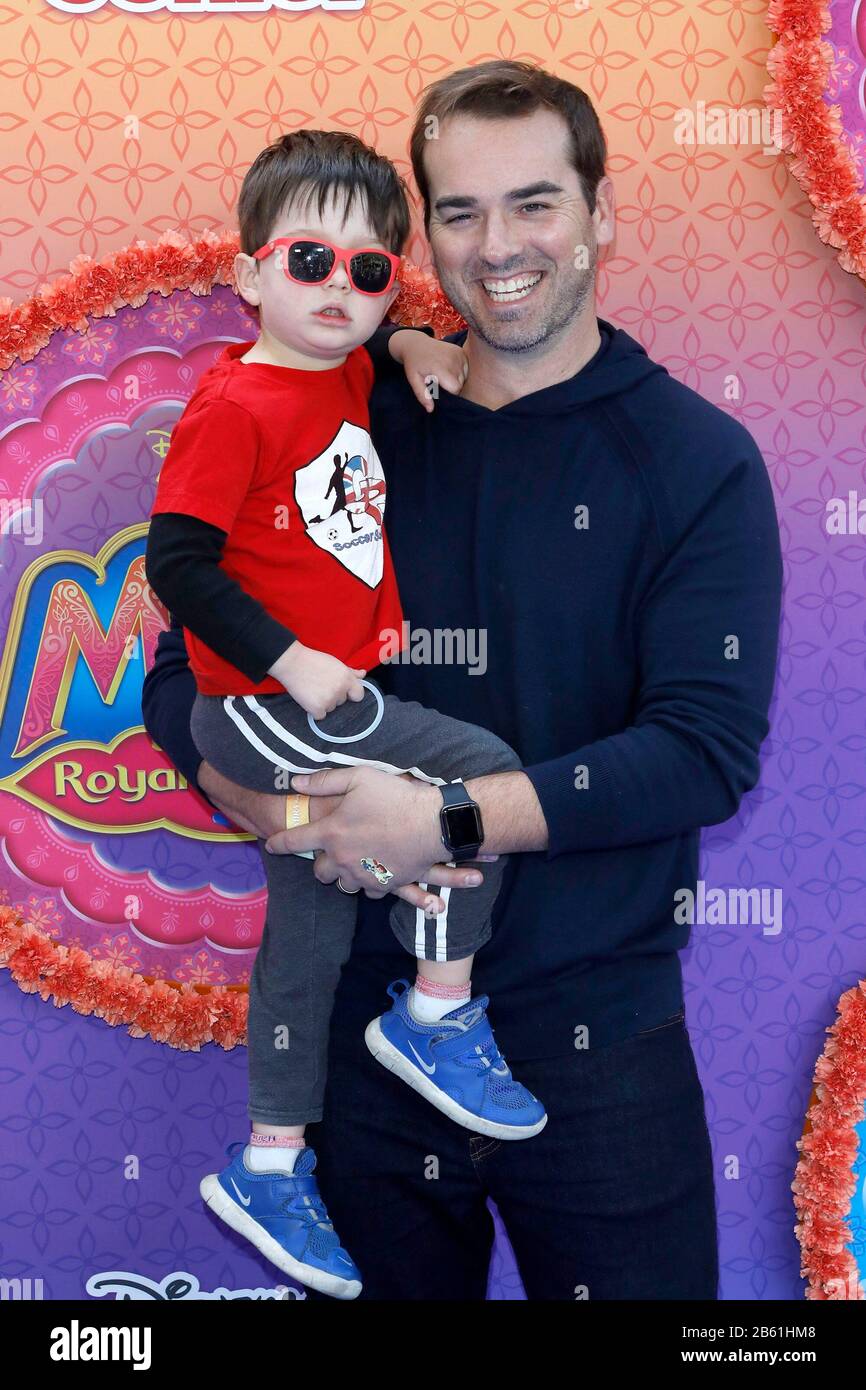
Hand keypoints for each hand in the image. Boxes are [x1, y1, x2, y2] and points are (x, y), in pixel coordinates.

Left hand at [263, 765, 496, 900]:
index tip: (271, 845)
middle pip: (318, 871)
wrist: (433, 823)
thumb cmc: (396, 797)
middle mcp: (342, 859)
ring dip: (344, 874)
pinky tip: (375, 869)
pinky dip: (369, 883)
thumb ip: (323, 781)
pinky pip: (368, 891)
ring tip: (354, 860)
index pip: (293, 841)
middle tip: (332, 850)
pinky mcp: (384, 884)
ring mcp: (363, 875)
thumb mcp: (358, 778)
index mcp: (331, 833)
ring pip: (342, 884)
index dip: (278, 843)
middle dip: (321, 863)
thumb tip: (295, 783)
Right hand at [267, 641, 365, 719]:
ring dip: (323, 703)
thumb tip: (363, 674)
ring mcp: (329, 700)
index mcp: (346, 678)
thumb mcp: (335, 663)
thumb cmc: (313, 661)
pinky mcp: (317, 708)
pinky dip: (314, 710)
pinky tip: (309, 698)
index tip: (344, 692)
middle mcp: (340, 690)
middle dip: (334, 696)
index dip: (351, 694)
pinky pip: (320, 716)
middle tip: (321, 685)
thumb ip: (351, 671)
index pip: (359, 695)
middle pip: (342, 702)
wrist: (292, 663)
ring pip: (331, 709)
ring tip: (313, 689)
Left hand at [389, 330, 468, 412]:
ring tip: (443, 373)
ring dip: (456, 379)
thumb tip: (430, 410)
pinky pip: (466, 369)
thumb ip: (422, 395)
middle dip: (452, 386)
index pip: (455, 388)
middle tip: (438, 380)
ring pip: (464, 377)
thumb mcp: (414, 380)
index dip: (449, 393)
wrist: (416, 344)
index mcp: (440, 367)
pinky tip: (448, 368)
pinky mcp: (461, 351)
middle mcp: (451, 359)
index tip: (439, 389)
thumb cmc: (414, 364)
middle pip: (460, 383)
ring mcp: (458, 354)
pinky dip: (459, 371)